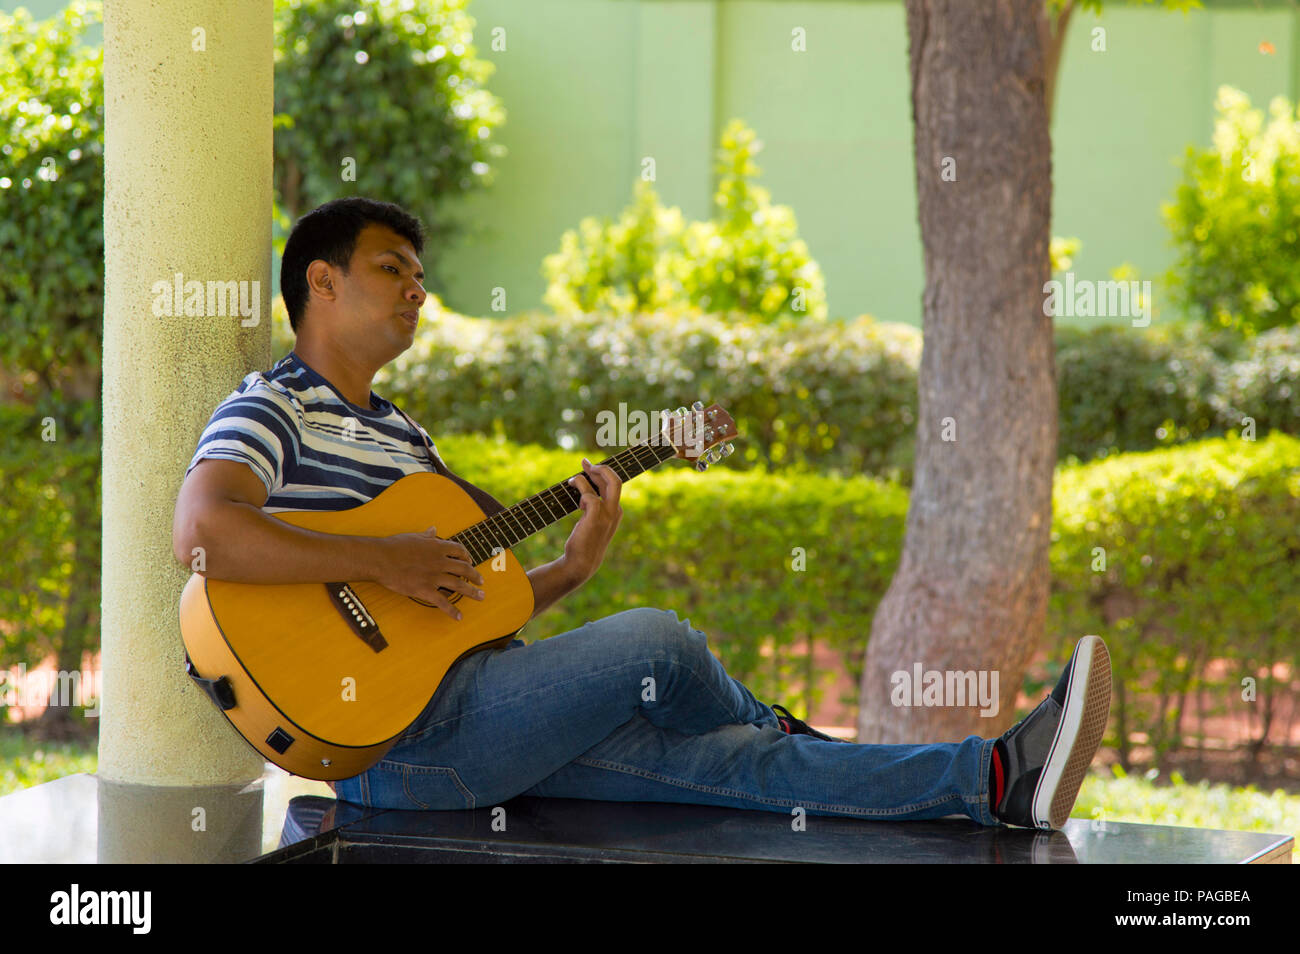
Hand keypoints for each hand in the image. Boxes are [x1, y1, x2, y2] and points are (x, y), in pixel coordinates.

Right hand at [371, 526, 485, 620]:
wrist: (381, 559)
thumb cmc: (394, 546)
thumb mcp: (413, 537)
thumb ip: (427, 536)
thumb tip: (433, 529)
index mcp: (437, 547)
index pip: (459, 551)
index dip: (467, 556)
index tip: (470, 561)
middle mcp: (439, 562)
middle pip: (464, 569)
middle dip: (476, 576)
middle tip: (482, 582)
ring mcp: (434, 577)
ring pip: (459, 585)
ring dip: (472, 592)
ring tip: (481, 597)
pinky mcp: (425, 590)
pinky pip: (442, 602)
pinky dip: (452, 610)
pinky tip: (459, 616)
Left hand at [564, 457, 622, 582]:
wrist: (581, 563)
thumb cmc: (584, 541)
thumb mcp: (591, 520)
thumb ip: (592, 504)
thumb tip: (583, 483)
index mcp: (616, 510)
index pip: (614, 484)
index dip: (602, 471)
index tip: (588, 465)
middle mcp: (615, 511)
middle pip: (616, 480)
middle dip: (601, 468)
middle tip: (585, 464)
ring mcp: (607, 515)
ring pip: (606, 483)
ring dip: (585, 478)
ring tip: (571, 481)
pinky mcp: (596, 518)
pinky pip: (590, 496)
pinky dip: (581, 491)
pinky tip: (574, 499)